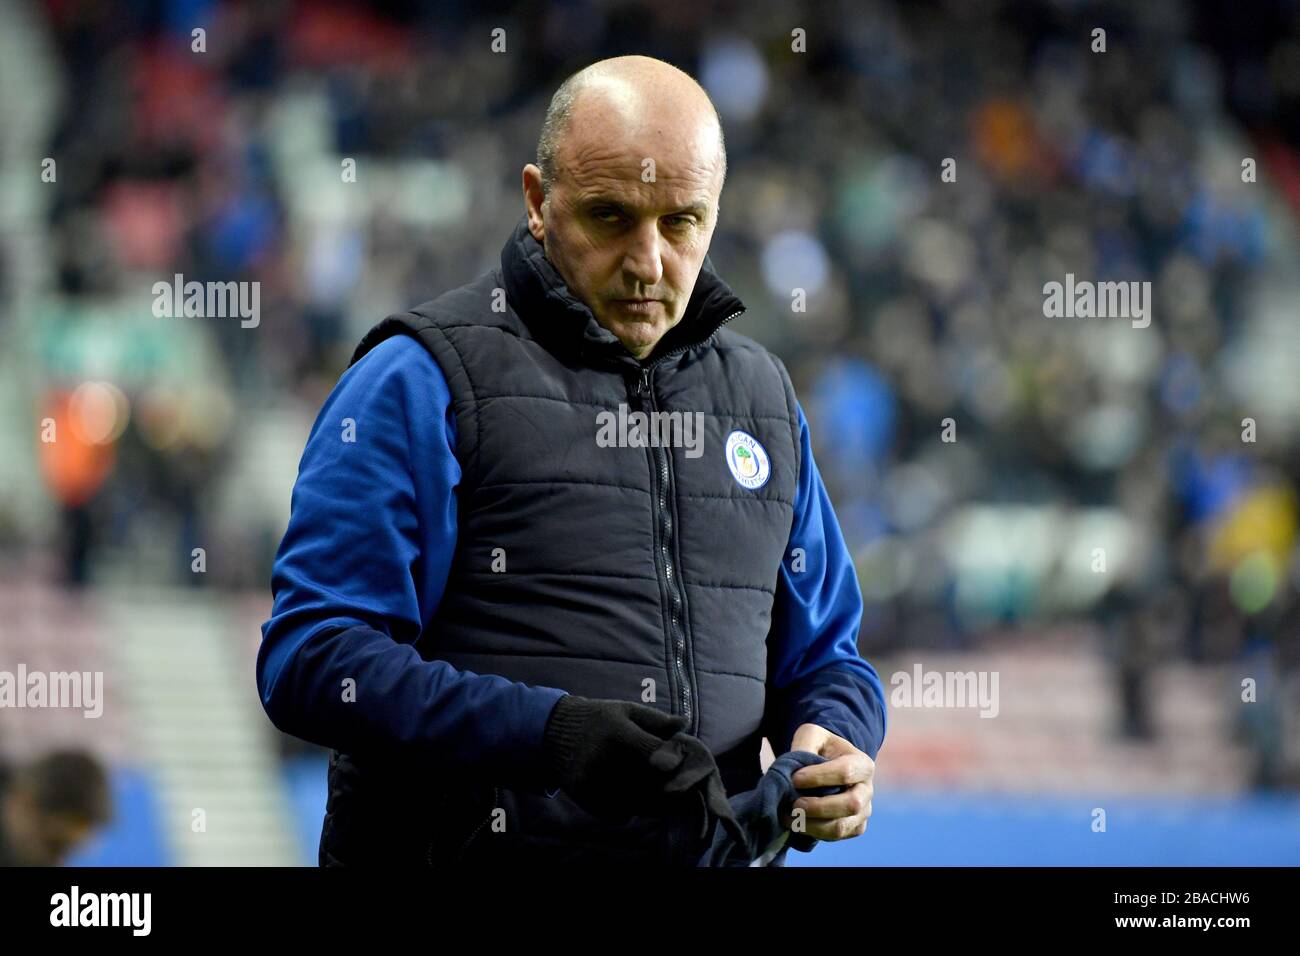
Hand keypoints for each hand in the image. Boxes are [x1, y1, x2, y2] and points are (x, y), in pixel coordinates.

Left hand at [779, 723, 873, 840]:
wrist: (831, 764)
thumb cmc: (821, 747)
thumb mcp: (812, 736)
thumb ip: (804, 745)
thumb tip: (793, 769)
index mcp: (863, 764)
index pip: (845, 772)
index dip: (819, 777)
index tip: (794, 778)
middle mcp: (867, 790)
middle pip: (851, 804)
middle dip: (819, 807)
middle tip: (793, 803)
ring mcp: (863, 811)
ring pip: (842, 826)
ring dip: (813, 825)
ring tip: (788, 817)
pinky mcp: (854, 827)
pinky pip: (837, 836)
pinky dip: (815, 833)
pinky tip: (797, 824)